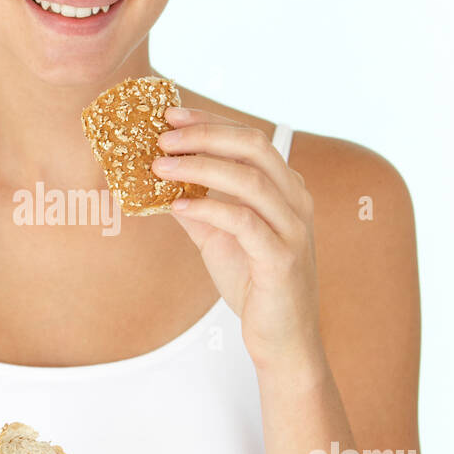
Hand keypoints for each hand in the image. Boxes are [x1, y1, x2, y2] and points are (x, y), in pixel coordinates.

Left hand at [151, 106, 324, 374]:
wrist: (282, 338)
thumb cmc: (253, 284)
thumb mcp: (218, 237)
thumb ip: (196, 206)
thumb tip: (156, 179)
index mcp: (285, 189)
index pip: (249, 140)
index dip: (209, 123)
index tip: (171, 115)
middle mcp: (296, 202)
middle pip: (253, 148)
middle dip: (205, 135)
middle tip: (162, 137)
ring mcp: (293, 230)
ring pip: (249, 181)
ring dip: (200, 168)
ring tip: (160, 167)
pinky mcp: (282, 260)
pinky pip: (243, 223)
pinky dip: (208, 209)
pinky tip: (177, 207)